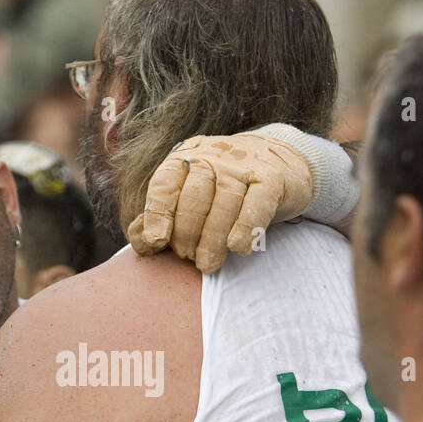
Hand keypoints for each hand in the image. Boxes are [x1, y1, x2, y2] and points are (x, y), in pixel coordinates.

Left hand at [128, 133, 312, 273]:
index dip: (157, 214)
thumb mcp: (192, 195)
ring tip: (207, 265)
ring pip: (224, 204)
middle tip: (188, 259)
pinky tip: (238, 248)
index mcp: (185, 159)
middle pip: (194, 198)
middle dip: (187, 234)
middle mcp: (212, 156)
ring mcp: (243, 165)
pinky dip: (245, 228)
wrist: (281, 162)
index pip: (165, 184)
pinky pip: (256, 204)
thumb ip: (164, 215)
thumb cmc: (226, 189)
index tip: (156, 241)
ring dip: (212, 239)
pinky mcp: (271, 177)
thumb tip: (141, 242)